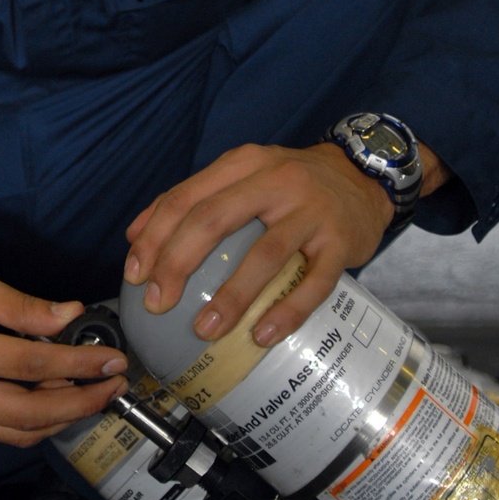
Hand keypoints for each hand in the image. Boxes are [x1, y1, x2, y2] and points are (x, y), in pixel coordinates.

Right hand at [0, 246, 128, 446]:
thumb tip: (70, 316)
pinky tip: (58, 401)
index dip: (78, 366)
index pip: (30, 367)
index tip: (112, 360)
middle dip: (80, 405)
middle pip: (27, 415)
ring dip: (62, 420)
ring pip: (15, 434)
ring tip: (94, 394)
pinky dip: (34, 423)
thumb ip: (21, 305)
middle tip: (113, 387)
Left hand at [123, 142, 398, 348]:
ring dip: (230, 297)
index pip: (186, 197)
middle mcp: (276, 180)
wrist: (364, 177)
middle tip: (157, 303)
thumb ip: (193, 197)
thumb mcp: (243, 174)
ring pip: (263, 254)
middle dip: (177, 264)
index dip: (155, 236)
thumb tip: (136, 235)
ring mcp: (311, 211)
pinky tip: (261, 335)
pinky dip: (286, 312)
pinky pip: (314, 283)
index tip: (134, 274)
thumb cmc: (292, 184)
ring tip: (203, 329)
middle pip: (213, 219)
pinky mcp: (341, 242)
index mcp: (243, 164)